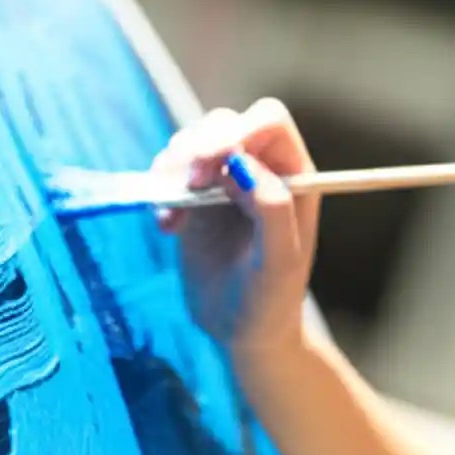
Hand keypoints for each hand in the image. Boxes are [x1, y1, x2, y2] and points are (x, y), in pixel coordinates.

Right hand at [153, 98, 319, 357]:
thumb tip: (241, 163)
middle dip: (199, 147)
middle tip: (189, 187)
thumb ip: (271, 210)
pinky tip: (167, 227)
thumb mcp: (279, 264)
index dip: (238, 131)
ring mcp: (224, 181)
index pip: (268, 121)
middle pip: (224, 123)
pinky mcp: (194, 198)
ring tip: (174, 213)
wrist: (242, 333)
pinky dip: (159, 189)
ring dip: (174, 167)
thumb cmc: (271, 302)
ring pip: (192, 141)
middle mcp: (260, 169)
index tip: (211, 164)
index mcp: (295, 174)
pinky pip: (170, 171)